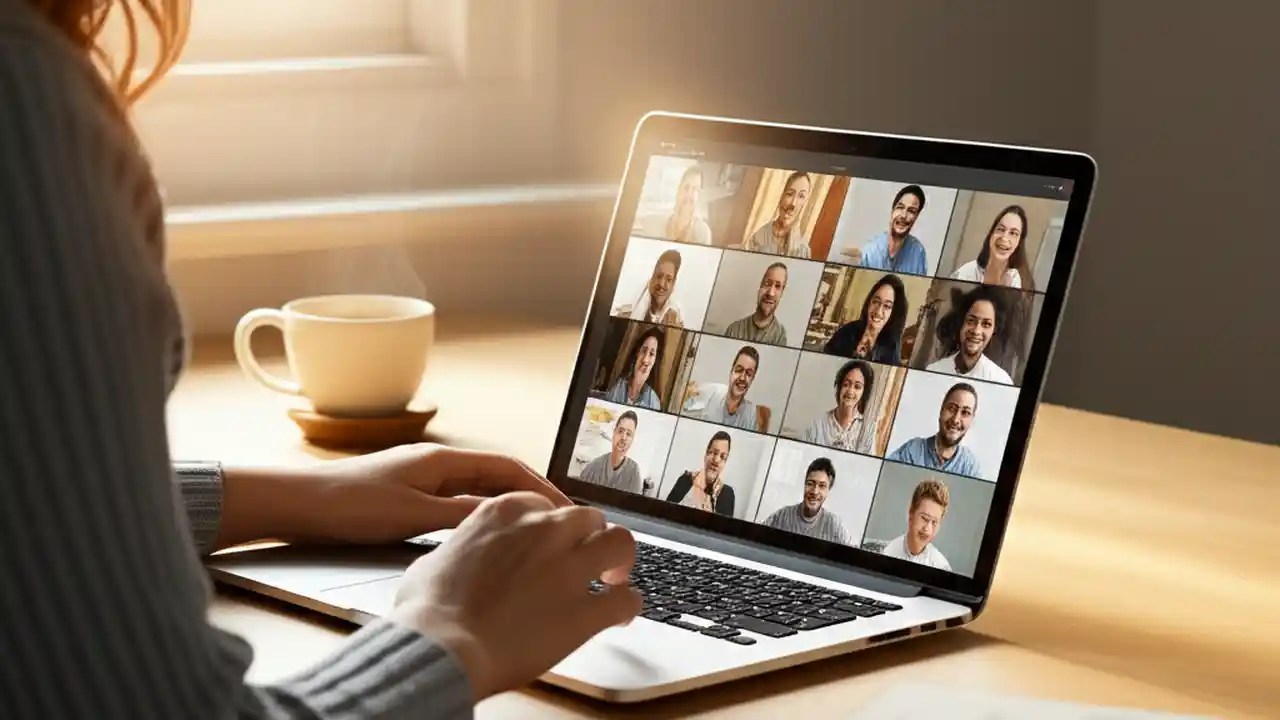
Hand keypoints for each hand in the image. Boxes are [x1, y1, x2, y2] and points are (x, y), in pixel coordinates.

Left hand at [215, 444, 571, 549]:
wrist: (297, 505)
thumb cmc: (348, 505)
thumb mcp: (412, 514)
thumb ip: (460, 515)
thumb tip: (508, 519)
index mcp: (442, 460)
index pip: (508, 466)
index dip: (542, 486)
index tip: (567, 508)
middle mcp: (436, 465)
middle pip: (497, 478)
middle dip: (531, 499)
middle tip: (560, 524)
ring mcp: (422, 481)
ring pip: (478, 493)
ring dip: (507, 509)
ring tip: (533, 534)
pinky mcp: (408, 500)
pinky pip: (457, 506)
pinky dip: (480, 519)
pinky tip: (488, 539)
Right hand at [390, 492, 641, 699]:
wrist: (441, 645)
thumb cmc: (428, 611)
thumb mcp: (432, 561)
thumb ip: (458, 552)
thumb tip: (453, 562)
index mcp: (505, 512)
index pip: (545, 506)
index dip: (551, 529)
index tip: (552, 543)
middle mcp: (544, 530)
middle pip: (587, 518)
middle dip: (590, 538)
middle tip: (587, 559)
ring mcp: (570, 567)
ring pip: (620, 543)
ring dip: (620, 560)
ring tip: (615, 578)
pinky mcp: (586, 610)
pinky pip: (626, 599)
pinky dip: (628, 605)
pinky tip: (622, 615)